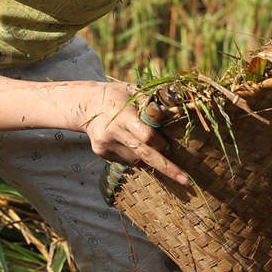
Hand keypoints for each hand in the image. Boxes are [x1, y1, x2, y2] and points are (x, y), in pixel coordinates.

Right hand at [76, 80, 190, 185]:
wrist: (86, 103)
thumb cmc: (118, 95)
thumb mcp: (135, 91)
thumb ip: (155, 102)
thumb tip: (180, 110)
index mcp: (123, 116)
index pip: (146, 136)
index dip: (161, 143)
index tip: (171, 148)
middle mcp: (112, 132)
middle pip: (144, 155)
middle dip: (166, 168)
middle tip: (185, 180)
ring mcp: (105, 145)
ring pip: (136, 159)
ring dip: (146, 154)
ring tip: (138, 137)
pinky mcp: (100, 153)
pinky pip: (125, 159)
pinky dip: (133, 153)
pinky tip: (126, 140)